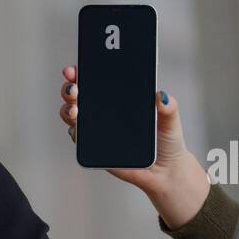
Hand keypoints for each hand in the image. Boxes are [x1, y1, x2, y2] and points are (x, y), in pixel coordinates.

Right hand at [59, 64, 208, 227]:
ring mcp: (96, 128)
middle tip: (73, 88)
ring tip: (75, 110)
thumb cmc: (167, 140)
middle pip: (78, 94)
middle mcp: (104, 111)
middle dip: (70, 88)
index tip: (75, 68)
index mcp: (120, 98)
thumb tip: (161, 95)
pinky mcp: (94, 147)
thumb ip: (168, 107)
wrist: (164, 170)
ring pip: (72, 114)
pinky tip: (77, 128)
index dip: (82, 72)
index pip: (97, 79)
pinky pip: (78, 137)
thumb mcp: (171, 120)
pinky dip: (74, 131)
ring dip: (67, 109)